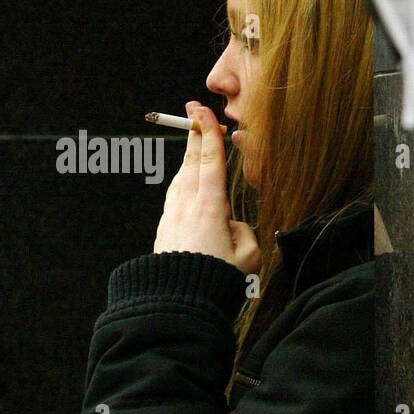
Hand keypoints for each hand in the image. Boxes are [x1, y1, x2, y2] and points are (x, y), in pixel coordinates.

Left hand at [153, 100, 259, 273]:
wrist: (178, 301)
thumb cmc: (216, 280)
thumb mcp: (248, 257)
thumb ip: (246, 233)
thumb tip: (234, 225)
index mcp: (210, 207)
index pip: (211, 162)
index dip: (209, 134)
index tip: (205, 112)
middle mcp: (187, 205)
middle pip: (191, 162)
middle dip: (194, 135)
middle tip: (194, 112)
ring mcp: (172, 216)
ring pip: (180, 178)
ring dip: (188, 159)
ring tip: (194, 148)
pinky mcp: (165, 230)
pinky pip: (175, 198)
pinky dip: (183, 183)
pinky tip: (186, 185)